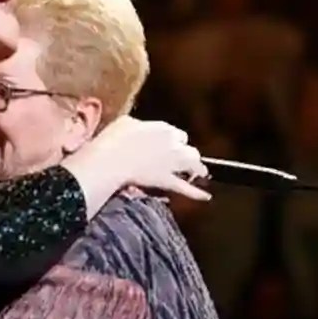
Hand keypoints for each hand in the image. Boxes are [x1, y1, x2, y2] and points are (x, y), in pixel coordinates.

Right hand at [64, 116, 210, 201]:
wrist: (111, 159)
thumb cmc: (114, 139)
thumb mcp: (126, 122)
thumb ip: (138, 125)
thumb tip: (138, 128)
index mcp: (164, 129)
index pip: (178, 135)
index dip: (175, 142)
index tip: (169, 147)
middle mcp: (174, 145)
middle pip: (190, 150)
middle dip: (188, 155)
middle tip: (185, 162)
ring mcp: (172, 164)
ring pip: (194, 166)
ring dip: (197, 169)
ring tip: (198, 174)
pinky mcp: (167, 181)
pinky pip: (185, 188)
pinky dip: (197, 193)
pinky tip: (206, 196)